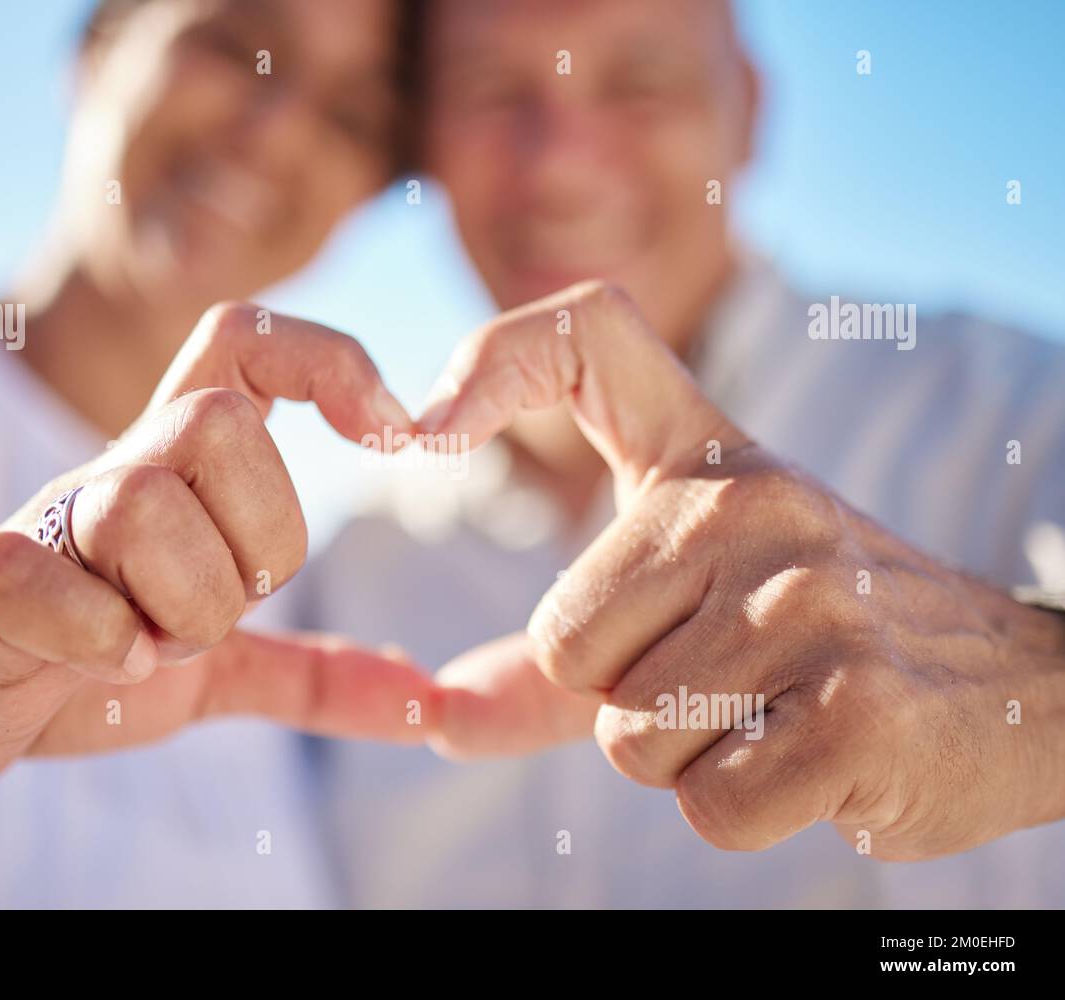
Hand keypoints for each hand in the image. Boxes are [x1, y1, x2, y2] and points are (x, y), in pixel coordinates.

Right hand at [0, 303, 428, 809]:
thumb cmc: (77, 666)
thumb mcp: (216, 674)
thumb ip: (315, 678)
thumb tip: (424, 702)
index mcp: (170, 471)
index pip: (245, 338)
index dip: (330, 360)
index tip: (394, 438)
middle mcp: (109, 472)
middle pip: (219, 424)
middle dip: (260, 541)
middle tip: (229, 608)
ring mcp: (42, 522)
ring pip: (144, 502)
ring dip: (185, 606)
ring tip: (158, 647)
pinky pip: (56, 585)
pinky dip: (108, 645)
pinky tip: (110, 670)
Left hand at [422, 281, 1064, 859]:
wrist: (1020, 689)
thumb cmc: (819, 641)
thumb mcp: (692, 610)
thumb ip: (555, 662)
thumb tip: (438, 719)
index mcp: (710, 459)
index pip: (586, 338)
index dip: (492, 359)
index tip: (420, 424)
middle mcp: (753, 500)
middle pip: (570, 645)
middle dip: (626, 697)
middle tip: (731, 673)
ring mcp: (811, 596)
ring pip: (631, 738)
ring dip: (690, 759)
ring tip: (778, 710)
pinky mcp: (857, 707)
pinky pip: (706, 805)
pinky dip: (747, 810)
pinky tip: (820, 757)